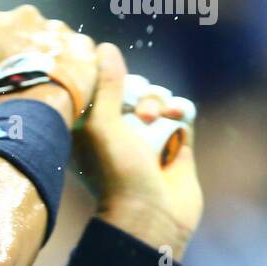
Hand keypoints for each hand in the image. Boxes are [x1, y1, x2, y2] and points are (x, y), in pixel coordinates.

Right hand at [0, 5, 97, 122]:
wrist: (36, 111)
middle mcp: (26, 16)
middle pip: (24, 26)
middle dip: (25, 43)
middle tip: (25, 71)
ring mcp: (57, 28)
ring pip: (54, 36)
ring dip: (52, 51)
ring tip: (51, 79)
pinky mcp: (83, 43)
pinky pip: (78, 50)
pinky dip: (77, 63)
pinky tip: (73, 83)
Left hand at [72, 43, 203, 259]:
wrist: (154, 217)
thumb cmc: (117, 175)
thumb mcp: (102, 127)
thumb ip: (104, 87)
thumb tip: (105, 48)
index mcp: (87, 127)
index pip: (95, 87)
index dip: (103, 76)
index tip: (108, 70)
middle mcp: (115, 129)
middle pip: (128, 88)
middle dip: (135, 91)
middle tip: (136, 110)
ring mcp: (146, 135)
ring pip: (155, 96)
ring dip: (157, 101)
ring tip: (155, 118)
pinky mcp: (175, 140)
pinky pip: (180, 109)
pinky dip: (178, 108)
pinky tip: (175, 118)